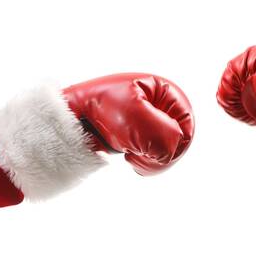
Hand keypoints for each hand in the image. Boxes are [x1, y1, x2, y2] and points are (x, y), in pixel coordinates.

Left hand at [63, 73, 193, 174]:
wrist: (68, 118)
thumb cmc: (97, 107)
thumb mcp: (133, 116)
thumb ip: (162, 134)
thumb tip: (170, 154)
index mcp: (165, 91)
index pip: (186, 124)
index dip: (173, 142)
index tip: (151, 151)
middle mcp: (161, 105)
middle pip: (178, 140)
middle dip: (160, 154)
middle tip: (136, 156)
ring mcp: (150, 122)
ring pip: (166, 151)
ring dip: (151, 160)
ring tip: (130, 156)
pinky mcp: (140, 136)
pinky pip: (153, 156)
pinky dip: (144, 163)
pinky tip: (129, 158)